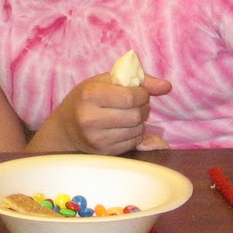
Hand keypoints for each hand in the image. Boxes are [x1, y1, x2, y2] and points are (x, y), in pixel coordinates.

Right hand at [43, 70, 172, 155]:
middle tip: (137, 104)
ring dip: (141, 122)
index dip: (143, 94)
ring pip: (136, 130)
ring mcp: (95, 138)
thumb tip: (167, 86)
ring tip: (130, 115)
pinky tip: (125, 127)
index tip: (139, 92)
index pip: (131, 97)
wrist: (65, 128)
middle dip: (144, 108)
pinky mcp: (102, 152)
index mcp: (89, 95)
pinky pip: (133, 143)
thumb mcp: (106, 81)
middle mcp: (90, 118)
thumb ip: (139, 80)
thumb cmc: (86, 98)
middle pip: (135, 115)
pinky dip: (136, 134)